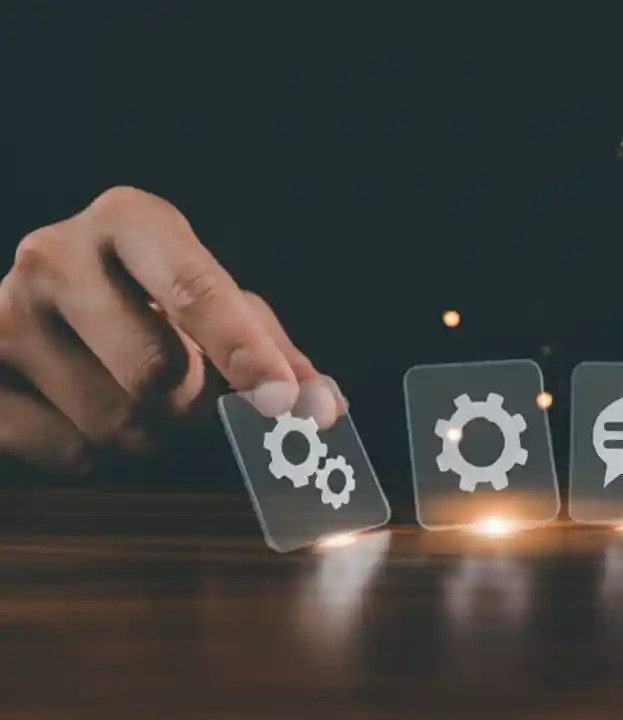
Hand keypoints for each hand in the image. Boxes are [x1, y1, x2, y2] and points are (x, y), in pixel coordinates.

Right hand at [0, 186, 344, 476]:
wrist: (47, 312)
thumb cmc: (152, 305)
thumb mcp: (221, 310)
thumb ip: (277, 353)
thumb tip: (322, 406)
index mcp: (129, 221)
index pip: (194, 288)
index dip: (242, 348)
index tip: (279, 397)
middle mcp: (54, 254)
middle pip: (156, 373)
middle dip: (193, 406)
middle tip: (190, 396)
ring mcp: (0, 315)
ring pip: (114, 423)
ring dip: (149, 434)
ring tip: (133, 396)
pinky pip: (66, 453)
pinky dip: (96, 453)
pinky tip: (84, 412)